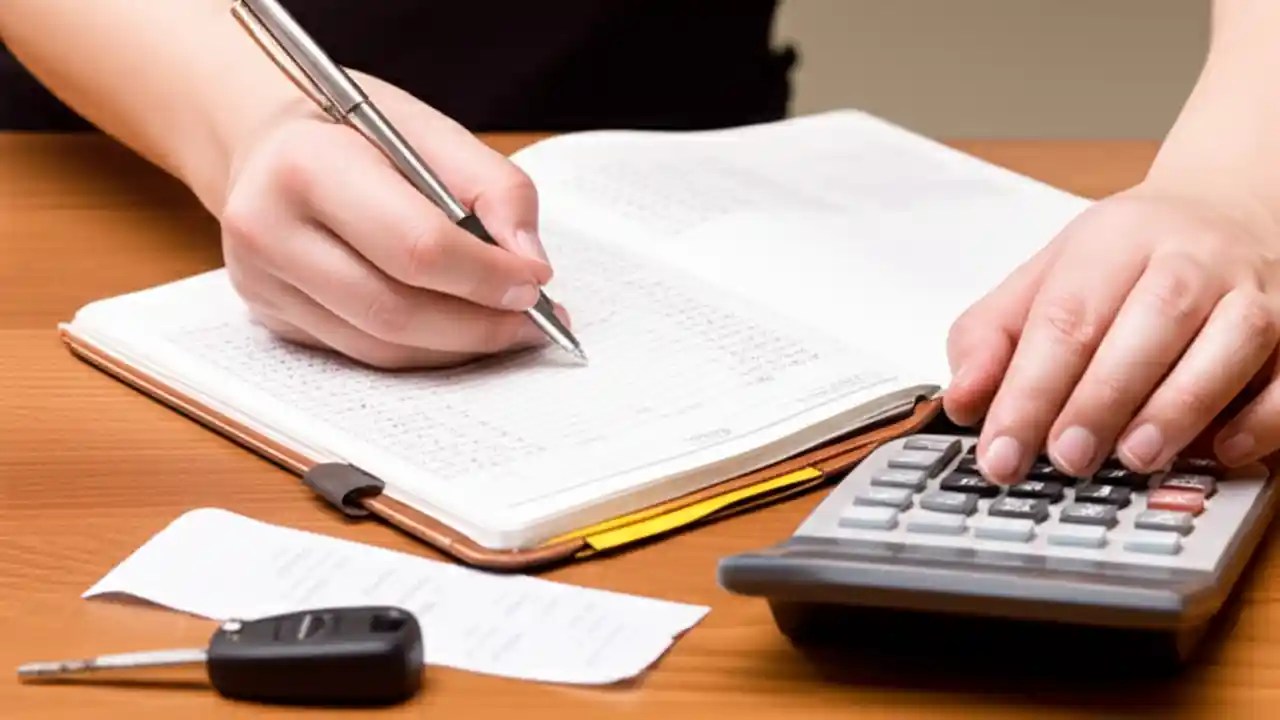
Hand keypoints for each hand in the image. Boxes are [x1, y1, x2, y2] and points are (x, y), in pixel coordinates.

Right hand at [218, 73, 560, 368]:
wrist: (269, 140)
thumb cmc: (352, 131)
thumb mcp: (429, 131)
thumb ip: (494, 188)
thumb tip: (529, 263)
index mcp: (307, 166)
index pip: (415, 246)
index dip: (486, 274)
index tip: (536, 280)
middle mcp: (267, 230)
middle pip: (395, 310)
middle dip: (479, 325)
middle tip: (535, 321)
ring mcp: (261, 283)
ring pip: (379, 347)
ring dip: (457, 347)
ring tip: (509, 328)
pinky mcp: (271, 319)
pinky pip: (361, 354)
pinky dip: (422, 350)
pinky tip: (459, 330)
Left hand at [944, 183, 1279, 481]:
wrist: (1226, 209)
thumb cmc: (1126, 261)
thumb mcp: (1044, 280)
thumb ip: (992, 337)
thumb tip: (963, 401)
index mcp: (1115, 240)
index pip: (1066, 316)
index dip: (1029, 391)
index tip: (1000, 452)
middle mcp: (1191, 257)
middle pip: (1148, 321)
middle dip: (1100, 399)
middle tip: (1065, 459)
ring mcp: (1256, 289)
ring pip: (1231, 340)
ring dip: (1180, 406)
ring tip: (1134, 458)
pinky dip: (1263, 417)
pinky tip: (1221, 451)